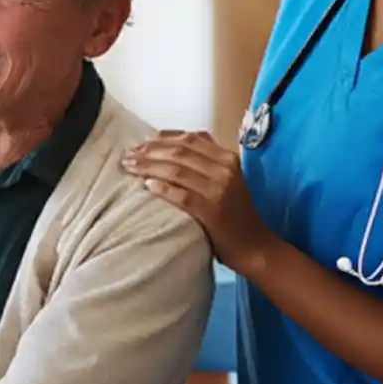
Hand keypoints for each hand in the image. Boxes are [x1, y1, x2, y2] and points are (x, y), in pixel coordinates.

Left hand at [121, 130, 277, 276]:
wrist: (254, 246)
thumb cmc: (235, 213)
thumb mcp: (227, 179)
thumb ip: (207, 160)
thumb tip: (171, 143)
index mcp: (228, 159)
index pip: (190, 139)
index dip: (162, 138)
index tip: (141, 141)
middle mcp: (225, 170)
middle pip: (179, 152)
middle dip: (149, 151)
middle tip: (128, 155)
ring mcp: (219, 190)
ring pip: (176, 170)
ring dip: (148, 166)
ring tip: (130, 167)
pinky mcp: (212, 211)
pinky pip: (181, 195)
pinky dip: (162, 188)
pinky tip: (147, 185)